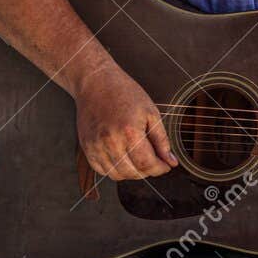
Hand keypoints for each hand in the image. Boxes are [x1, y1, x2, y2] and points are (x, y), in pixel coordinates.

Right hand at [74, 64, 177, 181]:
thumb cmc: (125, 94)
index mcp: (129, 131)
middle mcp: (110, 141)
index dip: (159, 169)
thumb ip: (162, 140)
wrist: (95, 83)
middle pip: (132, 172)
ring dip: (132, 173)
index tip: (165, 166)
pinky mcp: (86, 147)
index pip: (146, 164)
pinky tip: (124, 158)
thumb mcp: (151, 113)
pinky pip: (101, 170)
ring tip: (139, 159)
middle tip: (155, 162)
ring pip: (116, 175)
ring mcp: (95, 146)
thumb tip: (171, 162)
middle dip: (148, 172)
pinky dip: (115, 170)